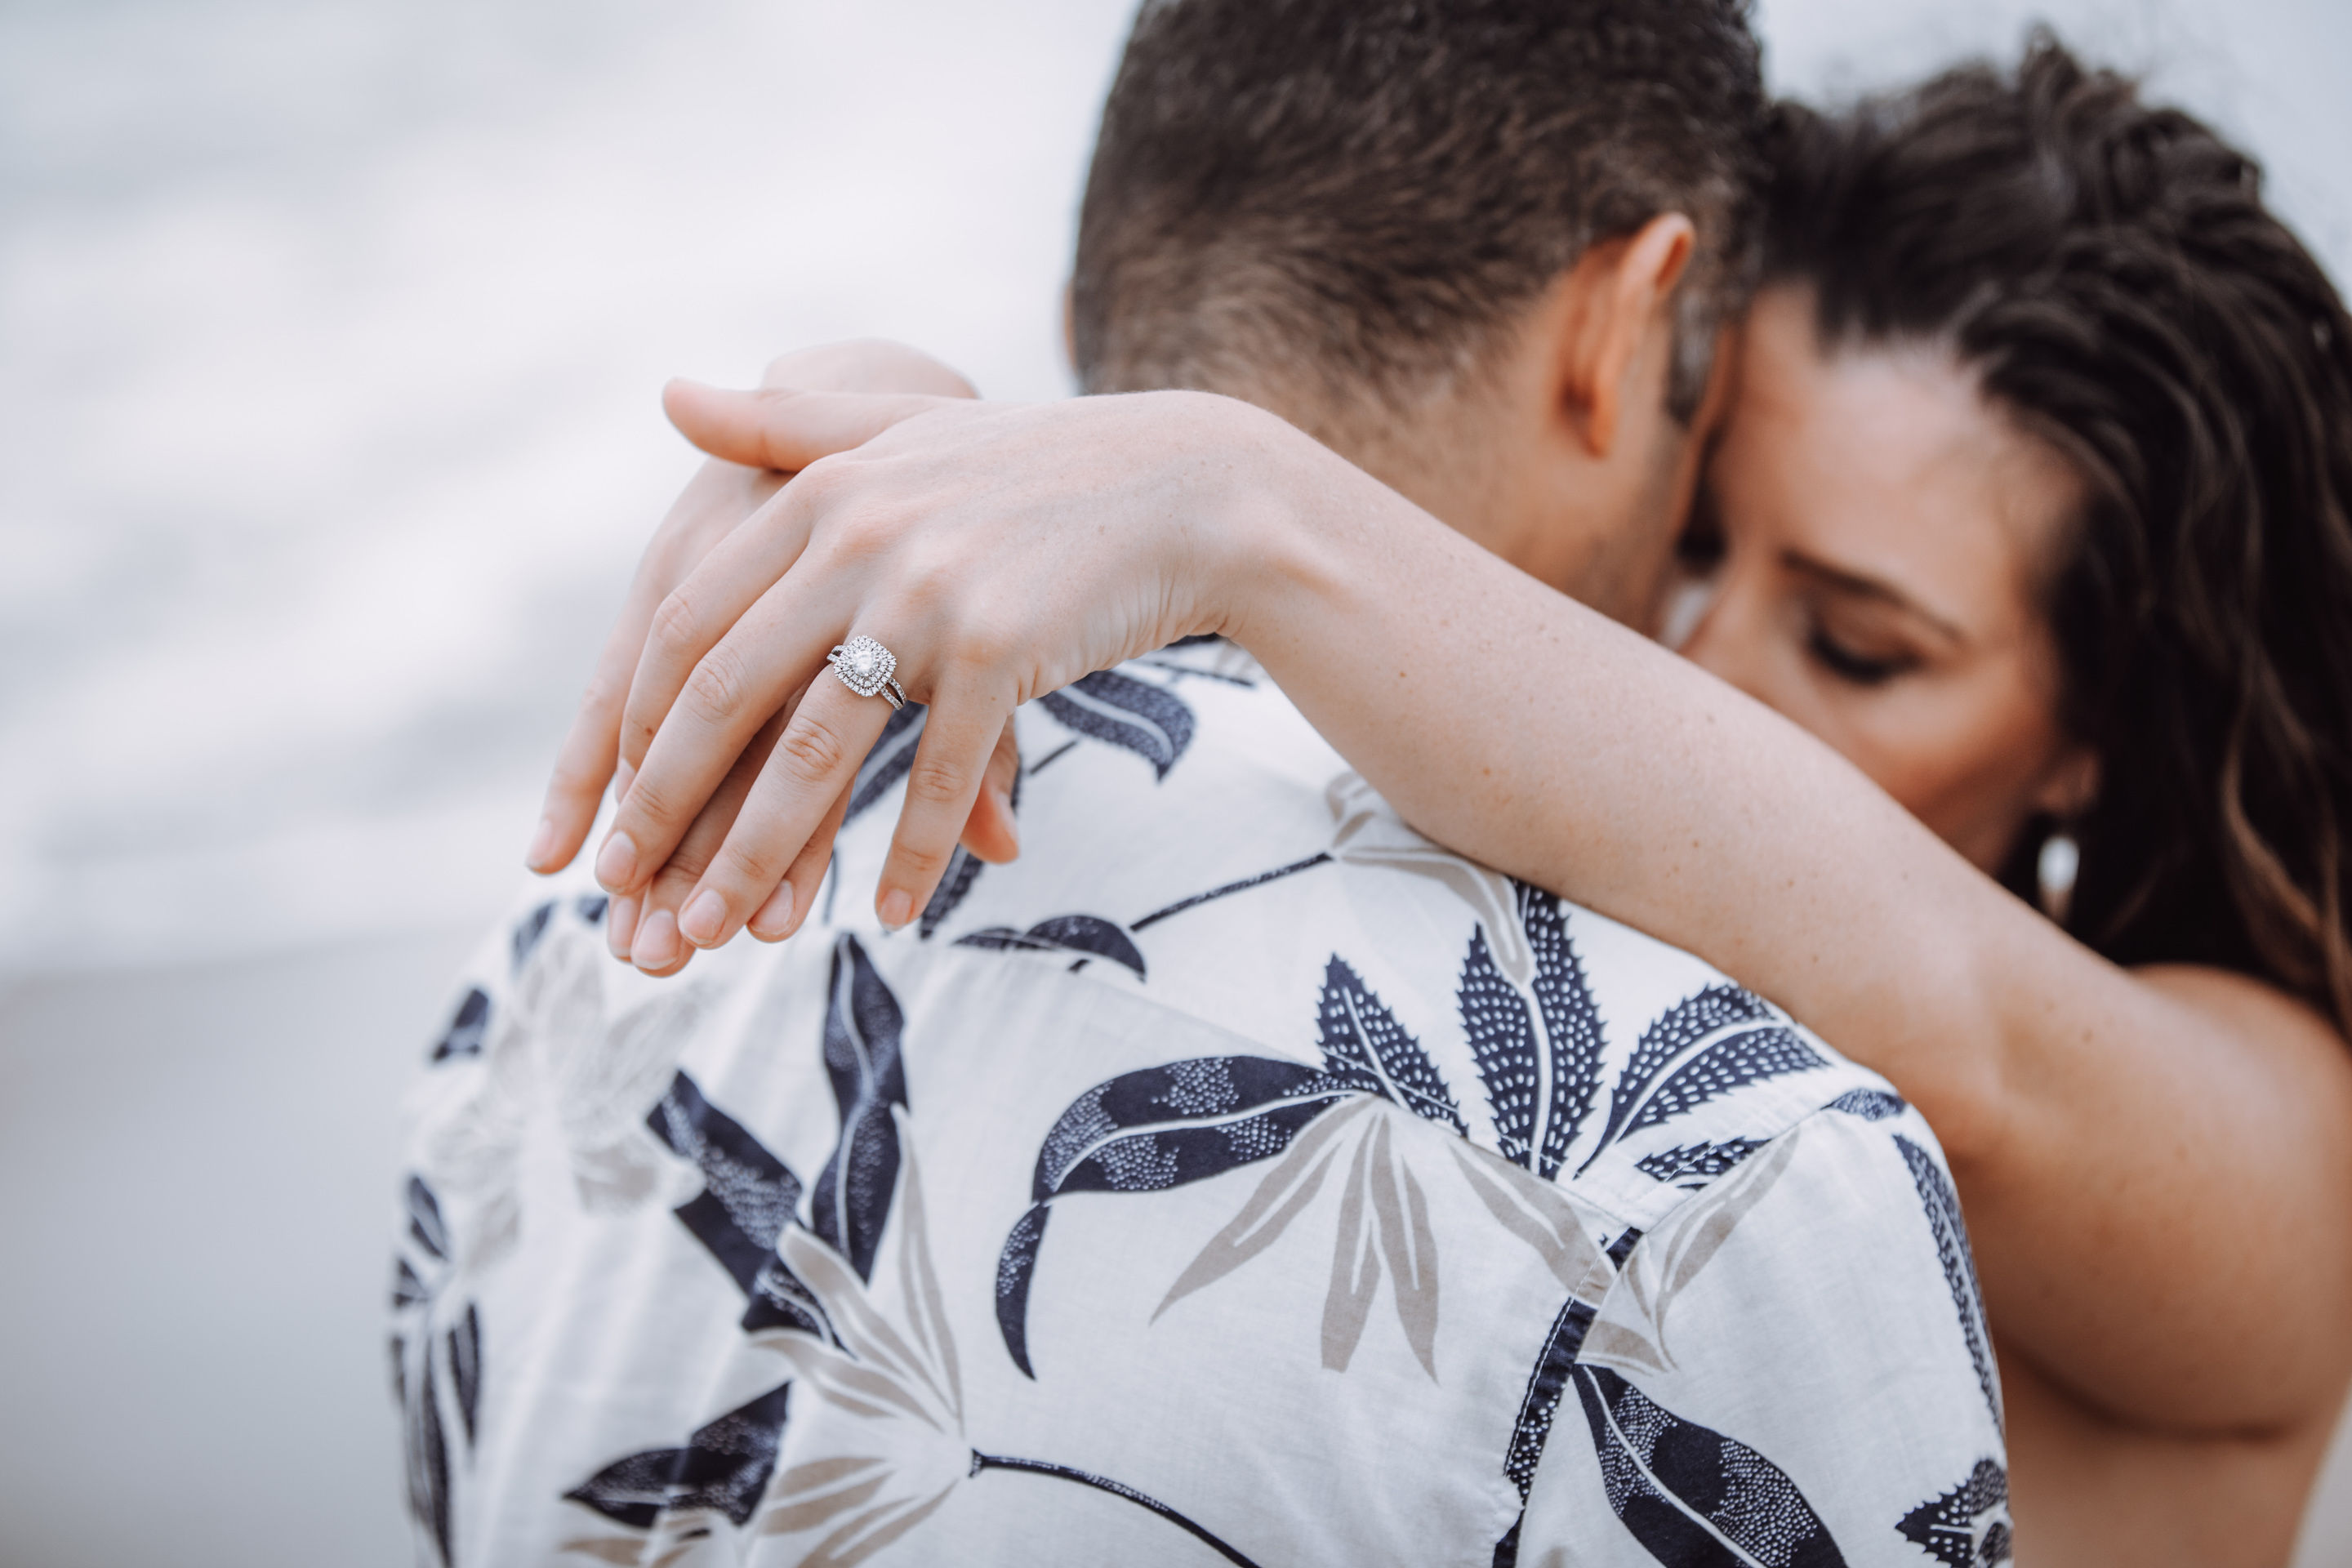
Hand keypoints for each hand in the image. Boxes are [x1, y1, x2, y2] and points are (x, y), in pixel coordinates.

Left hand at [521, 341, 1023, 970]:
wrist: (1185, 488)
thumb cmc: (1035, 470)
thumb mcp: (899, 431)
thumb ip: (780, 425)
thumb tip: (669, 393)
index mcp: (818, 493)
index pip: (688, 625)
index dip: (641, 725)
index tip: (614, 804)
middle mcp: (859, 539)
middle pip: (726, 695)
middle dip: (667, 806)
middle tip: (625, 890)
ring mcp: (930, 594)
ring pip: (818, 752)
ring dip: (759, 856)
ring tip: (718, 931)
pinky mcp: (1001, 649)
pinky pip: (936, 776)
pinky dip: (913, 855)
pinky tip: (892, 916)